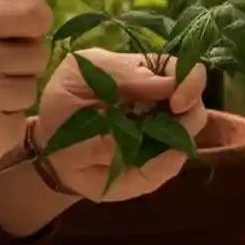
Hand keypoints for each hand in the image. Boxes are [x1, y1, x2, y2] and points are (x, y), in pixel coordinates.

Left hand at [33, 49, 207, 201]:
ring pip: (185, 142)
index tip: (176, 101)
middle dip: (187, 119)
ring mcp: (161, 142)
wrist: (48, 149)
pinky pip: (165, 171)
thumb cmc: (64, 103)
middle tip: (157, 129)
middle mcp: (163, 109)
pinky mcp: (153, 171)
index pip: (188, 73)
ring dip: (164, 146)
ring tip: (129, 147)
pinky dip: (153, 169)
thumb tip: (166, 84)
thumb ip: (120, 73)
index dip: (191, 84)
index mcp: (149, 77)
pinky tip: (129, 167)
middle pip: (196, 110)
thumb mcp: (79, 74)